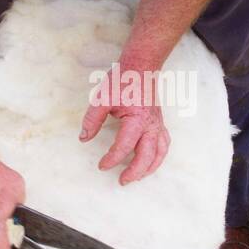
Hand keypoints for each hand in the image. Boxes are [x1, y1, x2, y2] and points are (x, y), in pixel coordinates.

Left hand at [79, 65, 169, 183]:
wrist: (141, 67)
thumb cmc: (122, 81)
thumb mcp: (102, 99)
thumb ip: (92, 120)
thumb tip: (84, 138)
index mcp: (137, 119)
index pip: (124, 146)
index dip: (112, 159)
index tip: (102, 165)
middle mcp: (151, 125)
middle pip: (147, 156)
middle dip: (134, 171)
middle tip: (121, 181)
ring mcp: (157, 124)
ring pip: (159, 153)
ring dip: (149, 168)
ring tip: (137, 177)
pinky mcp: (159, 123)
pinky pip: (164, 144)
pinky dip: (159, 156)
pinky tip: (150, 161)